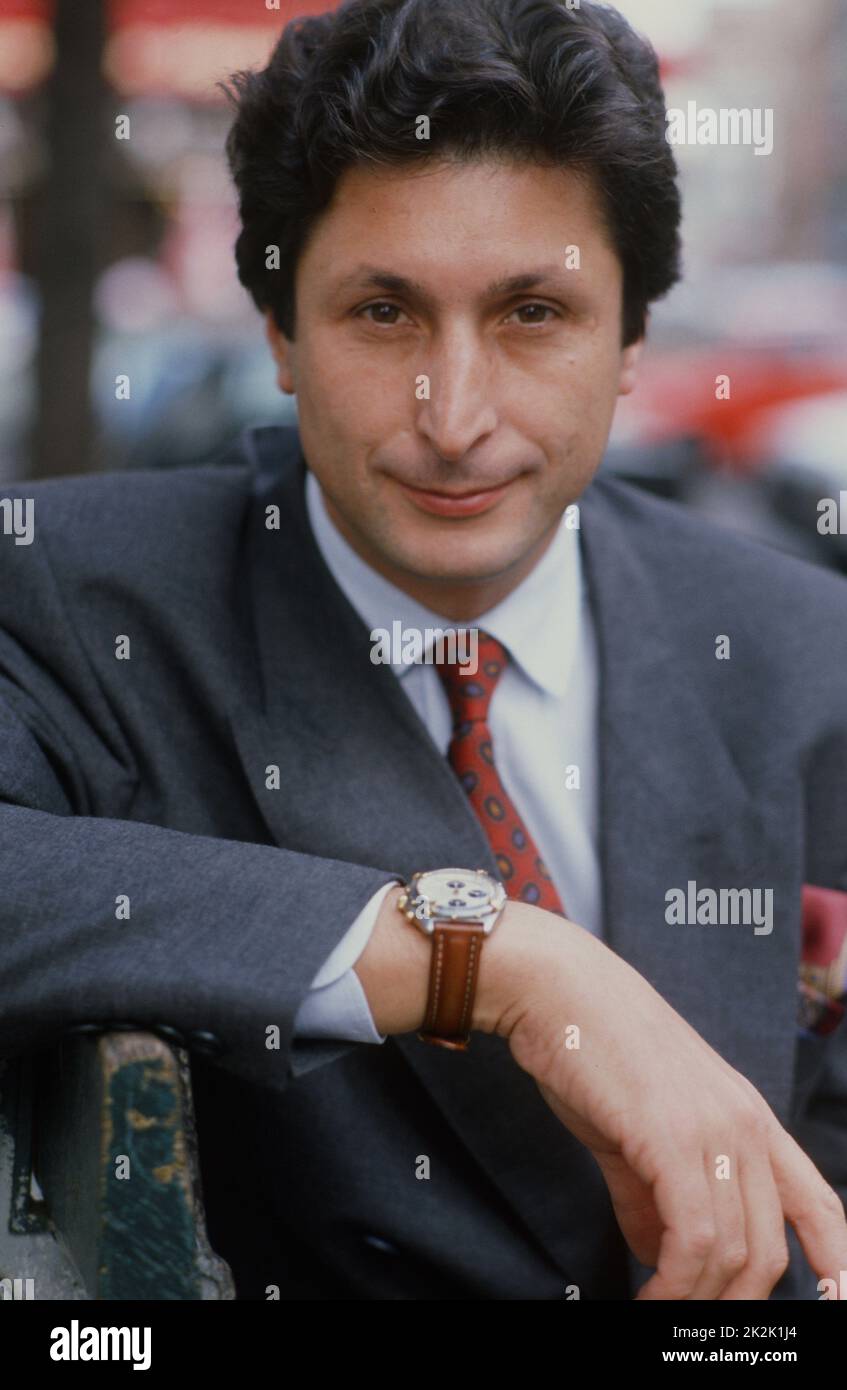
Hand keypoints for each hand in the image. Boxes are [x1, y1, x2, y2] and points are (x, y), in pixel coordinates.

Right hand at [487, 904, 846, 1299]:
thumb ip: (651, 1193)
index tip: (832, 1305)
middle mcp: (747, 1125)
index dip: (837, 1264)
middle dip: (732, 1305)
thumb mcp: (637, 1127)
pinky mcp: (673, 1138)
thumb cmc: (592, 1049)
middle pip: (770, 1251)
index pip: (820, 1204)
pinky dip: (674, 1283)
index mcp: (750, 1118)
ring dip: (694, 1301)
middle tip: (684, 1322)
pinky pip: (694, 1238)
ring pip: (734, 1253)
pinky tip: (646, 1292)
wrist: (559, 990)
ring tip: (654, 1311)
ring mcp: (715, 1129)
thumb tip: (657, 1253)